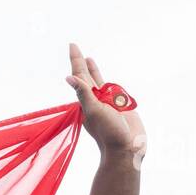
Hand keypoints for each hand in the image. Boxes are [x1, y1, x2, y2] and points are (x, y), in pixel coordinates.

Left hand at [66, 44, 146, 158]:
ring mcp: (108, 104)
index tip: (72, 45)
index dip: (76, 60)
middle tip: (75, 47)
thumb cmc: (109, 132)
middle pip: (86, 76)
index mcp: (87, 100)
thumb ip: (84, 94)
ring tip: (88, 59)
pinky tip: (105, 80)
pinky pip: (113, 91)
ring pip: (99, 82)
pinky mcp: (120, 108)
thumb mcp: (94, 111)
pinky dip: (107, 83)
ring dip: (93, 71)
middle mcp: (95, 100)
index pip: (79, 75)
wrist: (126, 150)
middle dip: (80, 62)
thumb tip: (69, 78)